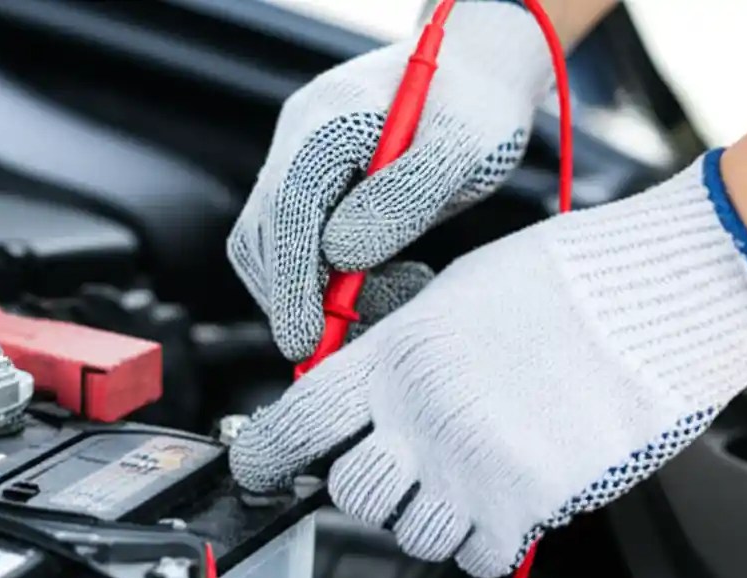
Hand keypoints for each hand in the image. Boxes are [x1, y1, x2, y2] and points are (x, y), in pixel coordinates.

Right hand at [227, 2, 554, 359]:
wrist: (481, 66)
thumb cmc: (478, 104)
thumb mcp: (460, 149)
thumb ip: (404, 198)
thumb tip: (342, 256)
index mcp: (327, 124)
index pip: (286, 214)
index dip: (291, 284)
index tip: (305, 341)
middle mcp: (299, 140)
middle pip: (265, 237)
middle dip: (302, 298)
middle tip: (363, 331)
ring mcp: (301, 159)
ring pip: (279, 247)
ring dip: (324, 293)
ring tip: (399, 294)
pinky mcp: (316, 182)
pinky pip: (305, 242)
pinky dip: (338, 279)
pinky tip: (394, 278)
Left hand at [230, 153, 746, 577]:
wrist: (663, 292)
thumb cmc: (570, 278)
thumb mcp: (457, 292)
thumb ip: (399, 350)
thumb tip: (363, 390)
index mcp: (396, 354)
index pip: (296, 423)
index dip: (268, 456)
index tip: (263, 471)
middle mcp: (420, 415)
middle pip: (351, 493)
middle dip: (369, 485)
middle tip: (401, 465)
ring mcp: (468, 466)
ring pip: (408, 534)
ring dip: (427, 516)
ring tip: (463, 479)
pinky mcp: (524, 503)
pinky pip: (475, 556)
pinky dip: (482, 540)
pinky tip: (504, 501)